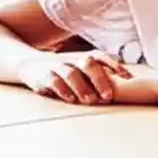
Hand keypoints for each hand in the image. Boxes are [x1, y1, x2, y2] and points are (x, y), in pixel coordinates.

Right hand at [16, 50, 131, 104]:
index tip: (128, 78)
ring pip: (71, 73)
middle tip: (107, 96)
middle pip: (88, 63)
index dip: (115, 66)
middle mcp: (72, 59)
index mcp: (83, 57)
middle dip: (100, 79)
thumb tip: (127, 84)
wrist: (29, 63)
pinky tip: (70, 99)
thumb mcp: (80, 67)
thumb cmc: (63, 69)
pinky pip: (54, 81)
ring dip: (82, 87)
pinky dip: (63, 90)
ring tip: (90, 100)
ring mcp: (57, 66)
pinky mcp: (43, 76)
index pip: (102, 57)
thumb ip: (99, 74)